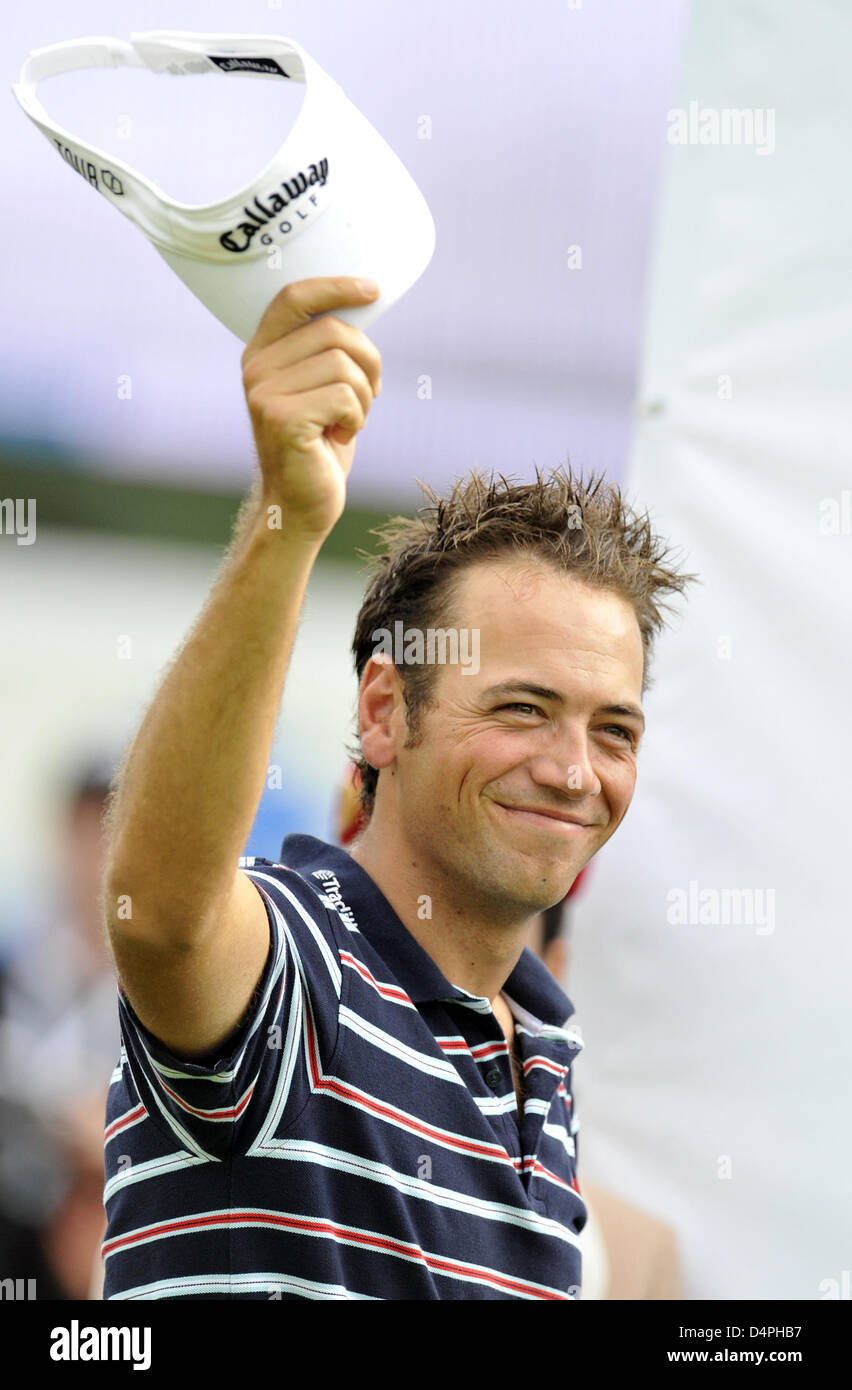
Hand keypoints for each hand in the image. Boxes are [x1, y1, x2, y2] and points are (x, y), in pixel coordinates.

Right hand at [240, 276, 382, 540]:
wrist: (300, 504)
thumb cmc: (319, 445)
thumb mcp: (322, 388)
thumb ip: (329, 349)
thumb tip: (366, 303)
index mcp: (262, 353)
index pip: (295, 298)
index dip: (336, 286)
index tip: (374, 290)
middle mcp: (256, 368)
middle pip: (334, 331)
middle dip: (368, 363)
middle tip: (368, 396)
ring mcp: (265, 393)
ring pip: (344, 365)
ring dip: (364, 397)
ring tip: (349, 421)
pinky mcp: (283, 419)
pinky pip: (345, 396)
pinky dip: (357, 418)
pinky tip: (341, 436)